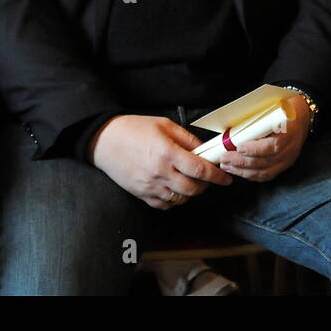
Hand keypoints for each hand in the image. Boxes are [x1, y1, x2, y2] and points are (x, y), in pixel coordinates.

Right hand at [89, 114, 232, 209]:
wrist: (104, 141)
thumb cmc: (134, 128)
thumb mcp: (164, 125)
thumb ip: (187, 138)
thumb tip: (205, 149)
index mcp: (168, 153)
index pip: (200, 170)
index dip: (217, 176)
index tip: (226, 178)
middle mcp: (160, 173)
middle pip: (193, 189)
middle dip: (206, 185)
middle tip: (207, 177)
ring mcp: (150, 186)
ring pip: (181, 199)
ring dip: (190, 192)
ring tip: (189, 180)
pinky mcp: (141, 194)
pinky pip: (165, 205)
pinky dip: (175, 200)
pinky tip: (174, 188)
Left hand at [218, 95, 311, 182]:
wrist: (304, 116)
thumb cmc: (288, 109)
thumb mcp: (275, 108)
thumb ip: (259, 119)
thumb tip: (235, 127)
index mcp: (289, 132)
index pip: (272, 146)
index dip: (255, 149)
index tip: (239, 147)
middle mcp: (290, 149)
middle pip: (265, 161)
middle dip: (241, 162)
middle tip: (224, 158)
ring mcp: (288, 159)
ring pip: (264, 172)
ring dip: (243, 171)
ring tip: (227, 166)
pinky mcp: (284, 166)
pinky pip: (267, 175)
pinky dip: (251, 175)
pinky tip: (239, 171)